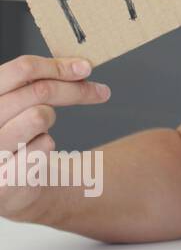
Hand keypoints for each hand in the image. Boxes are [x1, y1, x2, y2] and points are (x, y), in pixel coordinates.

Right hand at [0, 55, 109, 220]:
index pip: (22, 68)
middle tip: (101, 92)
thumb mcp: (16, 103)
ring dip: (49, 119)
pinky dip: (46, 145)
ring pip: (40, 115)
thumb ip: (37, 83)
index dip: (57, 66)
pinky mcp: (2, 177)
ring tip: (38, 129)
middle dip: (75, 90)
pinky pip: (44, 145)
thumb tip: (81, 66)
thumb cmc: (12, 134)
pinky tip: (33, 152)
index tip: (86, 68)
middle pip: (40, 90)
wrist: (2, 183)